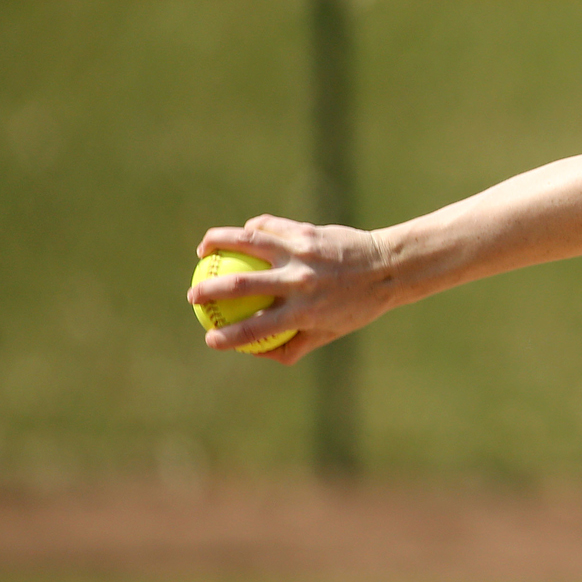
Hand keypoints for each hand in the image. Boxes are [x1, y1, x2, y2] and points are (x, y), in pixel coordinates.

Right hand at [185, 215, 390, 365]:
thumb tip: (260, 354)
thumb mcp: (332, 331)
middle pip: (241, 285)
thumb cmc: (359, 304)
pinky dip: (250, 229)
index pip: (256, 329)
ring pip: (247, 242)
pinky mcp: (306, 231)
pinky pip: (268, 227)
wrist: (388, 266)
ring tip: (202, 251)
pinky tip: (239, 235)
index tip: (210, 339)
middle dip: (208, 291)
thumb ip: (296, 344)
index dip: (228, 337)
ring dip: (217, 244)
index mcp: (306, 311)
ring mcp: (302, 253)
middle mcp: (300, 281)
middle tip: (193, 296)